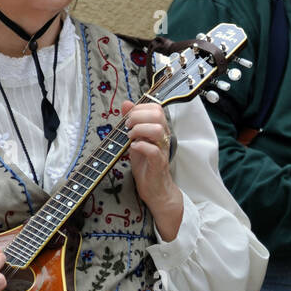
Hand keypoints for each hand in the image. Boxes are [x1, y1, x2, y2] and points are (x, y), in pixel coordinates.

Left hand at [121, 100, 183, 239]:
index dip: (140, 108)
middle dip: (138, 117)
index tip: (129, 117)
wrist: (154, 188)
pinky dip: (140, 146)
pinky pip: (153, 150)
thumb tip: (126, 103)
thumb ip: (132, 121)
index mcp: (159, 129)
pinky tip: (133, 148)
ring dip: (139, 130)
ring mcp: (162, 150)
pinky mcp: (158, 163)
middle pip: (158, 115)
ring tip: (130, 137)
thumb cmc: (145, 163)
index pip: (156, 108)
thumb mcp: (135, 138)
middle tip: (128, 126)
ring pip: (158, 130)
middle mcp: (163, 137)